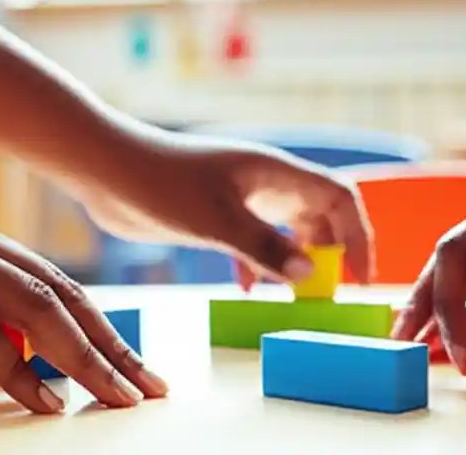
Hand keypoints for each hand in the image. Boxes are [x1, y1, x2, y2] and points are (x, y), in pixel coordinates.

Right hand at [0, 158, 167, 413]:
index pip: (53, 284)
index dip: (98, 325)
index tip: (130, 364)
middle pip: (61, 294)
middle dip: (111, 345)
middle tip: (148, 388)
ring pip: (34, 307)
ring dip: (82, 358)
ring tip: (116, 399)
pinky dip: (16, 366)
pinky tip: (44, 397)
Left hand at [73, 129, 373, 289]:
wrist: (106, 168)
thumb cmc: (160, 183)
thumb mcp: (216, 221)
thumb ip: (263, 247)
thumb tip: (308, 275)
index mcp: (275, 172)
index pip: (339, 197)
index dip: (358, 235)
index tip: (359, 276)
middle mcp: (264, 182)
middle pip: (318, 214)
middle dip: (331, 253)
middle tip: (329, 293)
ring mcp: (240, 197)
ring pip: (286, 228)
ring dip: (296, 260)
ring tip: (299, 296)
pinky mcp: (215, 214)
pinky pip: (253, 239)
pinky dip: (259, 263)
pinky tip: (249, 287)